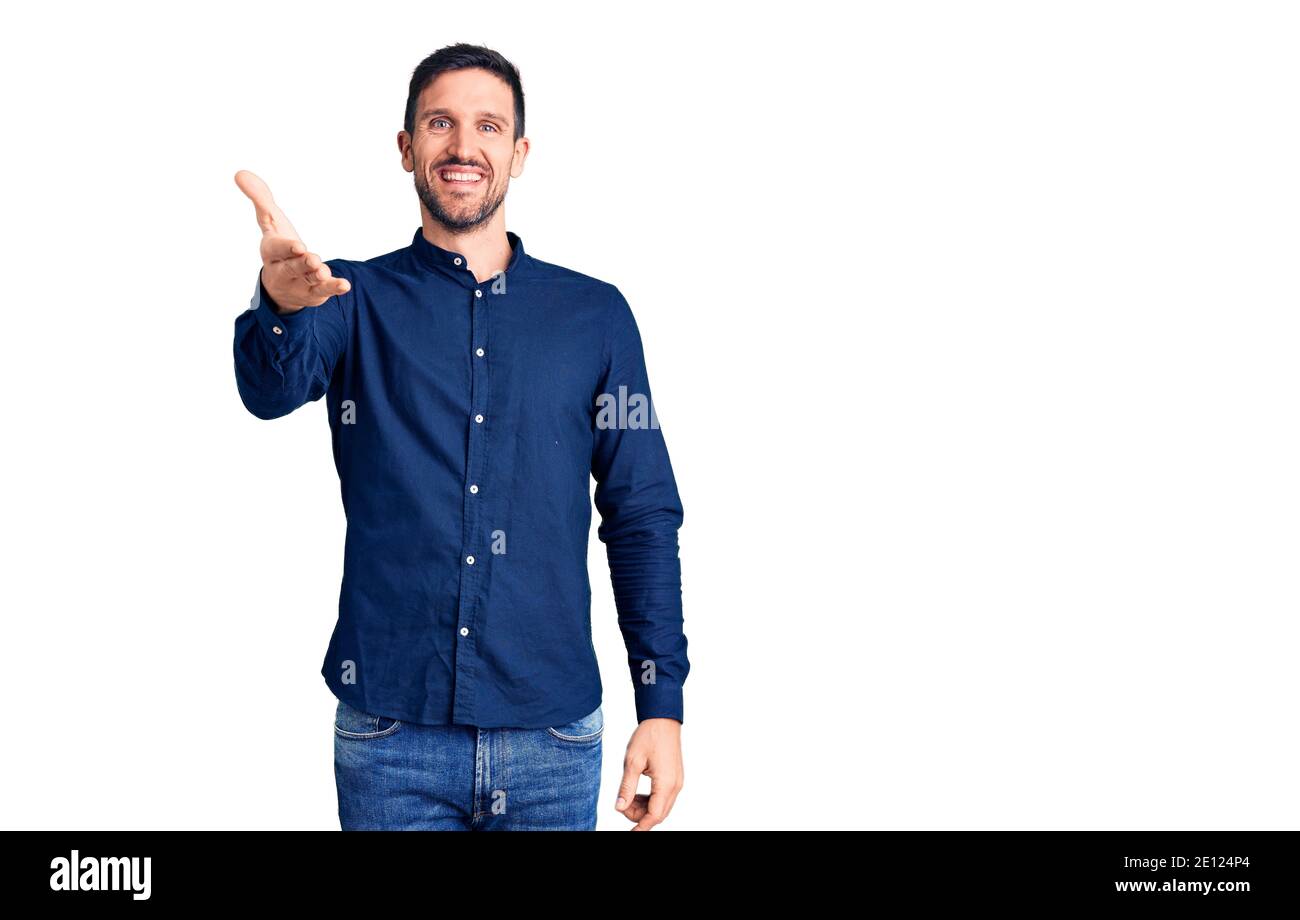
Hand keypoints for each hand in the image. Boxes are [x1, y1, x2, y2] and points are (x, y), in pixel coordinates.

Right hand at [234, 170, 349, 312]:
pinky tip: (344, 285)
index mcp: (271, 251)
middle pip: (293, 266)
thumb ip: (260, 198)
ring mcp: (299, 283)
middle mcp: (283, 270)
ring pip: (308, 279)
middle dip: (301, 263)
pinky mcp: (314, 293)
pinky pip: (324, 291)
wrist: (283, 285)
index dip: (286, 248)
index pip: (277, 249)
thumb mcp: (270, 222)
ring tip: (324, 272)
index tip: (297, 246)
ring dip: (317, 276)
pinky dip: (333, 287)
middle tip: (313, 259)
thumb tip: (239, 173)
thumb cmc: (278, 247)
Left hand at [615, 717, 682, 829]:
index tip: (630, 833)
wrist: (663, 719)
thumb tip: (619, 807)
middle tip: (623, 805)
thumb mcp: (632, 762)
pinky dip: (651, 800)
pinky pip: (664, 797)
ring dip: (645, 809)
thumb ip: (627, 787)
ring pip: (662, 807)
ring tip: (629, 797)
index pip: (654, 815)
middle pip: (659, 814)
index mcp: (666, 784)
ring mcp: (677, 782)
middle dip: (640, 816)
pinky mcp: (675, 778)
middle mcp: (675, 786)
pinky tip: (638, 793)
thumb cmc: (648, 736)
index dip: (641, 826)